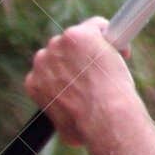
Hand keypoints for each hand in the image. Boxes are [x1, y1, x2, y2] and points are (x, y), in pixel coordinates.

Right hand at [23, 17, 139, 147]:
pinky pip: (97, 25)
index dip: (70, 70)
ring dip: (97, 45)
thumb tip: (68, 125)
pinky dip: (109, 32)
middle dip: (81, 57)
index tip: (85, 76)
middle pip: (64, 49)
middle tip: (101, 69)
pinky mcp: (79, 34)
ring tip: (114, 62)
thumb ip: (62, 116)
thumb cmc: (88, 128)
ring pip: (81, 35)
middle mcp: (43, 60)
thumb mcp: (66, 129)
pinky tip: (119, 45)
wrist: (102, 116)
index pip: (51, 66)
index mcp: (35, 82)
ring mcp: (60, 44)